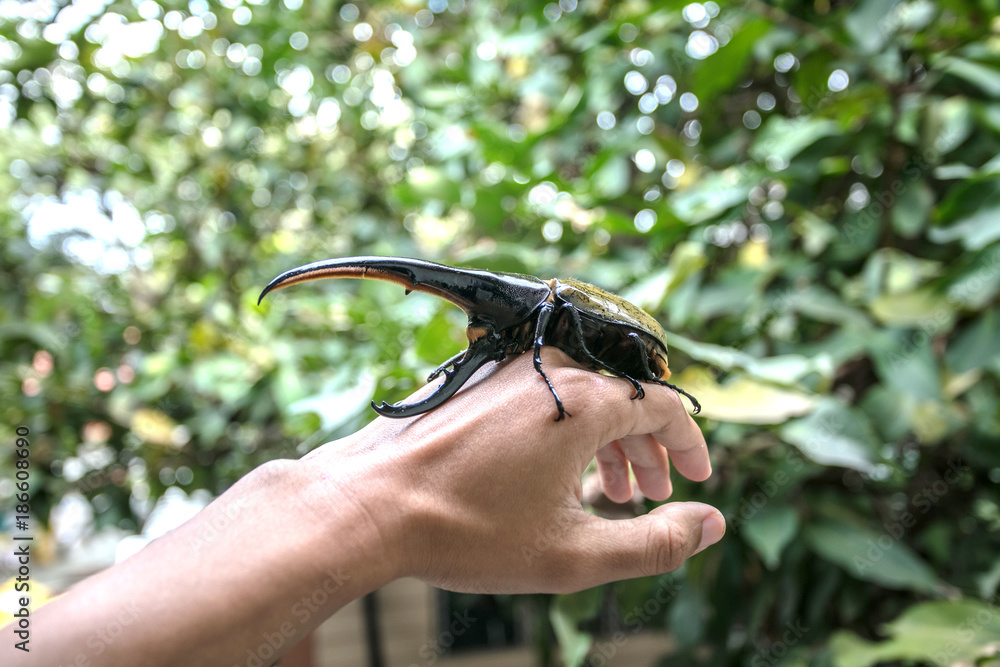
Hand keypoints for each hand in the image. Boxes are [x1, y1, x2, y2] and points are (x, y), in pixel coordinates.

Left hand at [299, 347, 723, 593]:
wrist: (369, 504)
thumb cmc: (466, 530)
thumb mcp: (574, 553)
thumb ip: (656, 542)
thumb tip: (712, 524)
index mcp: (582, 401)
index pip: (663, 405)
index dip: (688, 443)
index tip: (695, 477)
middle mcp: (549, 369)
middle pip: (623, 398)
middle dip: (646, 449)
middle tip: (650, 496)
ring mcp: (508, 368)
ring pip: (580, 396)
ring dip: (605, 441)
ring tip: (608, 491)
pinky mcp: (477, 376)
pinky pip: (541, 393)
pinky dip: (563, 429)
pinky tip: (554, 471)